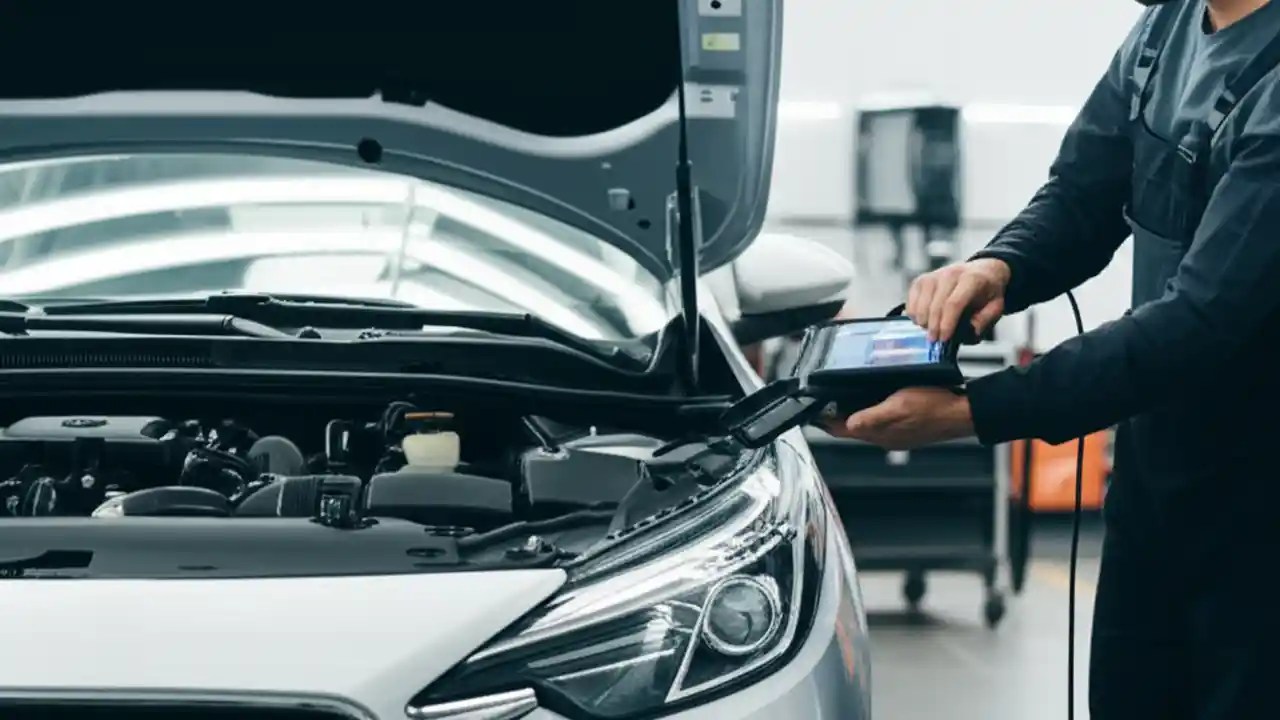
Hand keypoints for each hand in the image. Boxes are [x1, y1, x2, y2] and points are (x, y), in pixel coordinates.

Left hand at [825, 387, 975, 449]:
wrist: (962, 413)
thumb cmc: (935, 406)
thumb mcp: (899, 405)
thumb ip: (872, 417)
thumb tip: (849, 425)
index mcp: (880, 433)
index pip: (842, 430)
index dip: (825, 421)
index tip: (812, 411)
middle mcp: (885, 436)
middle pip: (852, 428)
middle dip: (836, 416)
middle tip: (823, 401)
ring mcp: (896, 433)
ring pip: (866, 424)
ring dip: (853, 413)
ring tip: (841, 398)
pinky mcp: (905, 427)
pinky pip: (881, 421)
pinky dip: (871, 412)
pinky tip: (872, 399)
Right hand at [906, 258, 1011, 342]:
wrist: (981, 271)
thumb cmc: (987, 291)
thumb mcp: (996, 307)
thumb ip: (983, 321)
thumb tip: (967, 333)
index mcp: (971, 279)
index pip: (953, 303)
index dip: (947, 324)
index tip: (944, 339)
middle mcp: (950, 274)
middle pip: (935, 306)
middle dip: (934, 328)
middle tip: (936, 340)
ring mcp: (933, 276)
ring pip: (921, 306)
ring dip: (924, 322)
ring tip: (933, 329)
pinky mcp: (921, 280)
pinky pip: (911, 303)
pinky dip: (915, 315)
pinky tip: (925, 319)